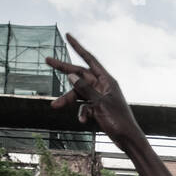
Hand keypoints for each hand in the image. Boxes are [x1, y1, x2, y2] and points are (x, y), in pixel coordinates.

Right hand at [45, 34, 144, 148]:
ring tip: (54, 106)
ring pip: (79, 94)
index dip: (78, 47)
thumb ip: (85, 89)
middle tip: (47, 60)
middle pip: (80, 75)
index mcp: (107, 80)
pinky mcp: (97, 109)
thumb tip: (71, 75)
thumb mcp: (100, 104)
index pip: (90, 59)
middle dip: (64, 70)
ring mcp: (99, 97)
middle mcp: (102, 86)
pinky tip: (84, 121)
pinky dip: (82, 113)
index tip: (68, 35)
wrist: (128, 140)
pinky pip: (84, 107)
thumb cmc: (118, 121)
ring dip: (67, 100)